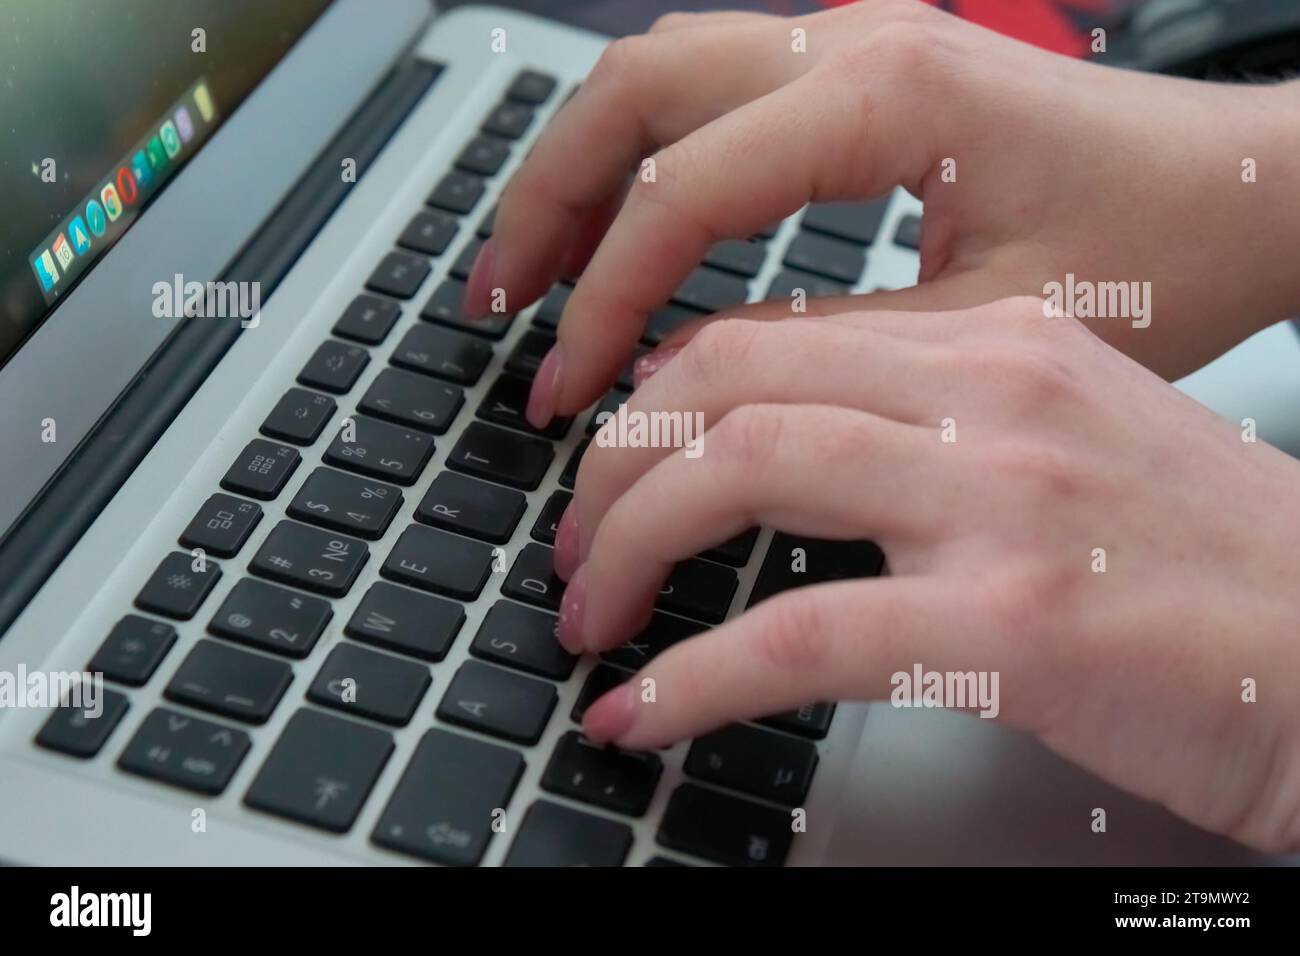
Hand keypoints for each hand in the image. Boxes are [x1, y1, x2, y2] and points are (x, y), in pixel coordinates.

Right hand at [477, 0, 1299, 425]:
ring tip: (529, 269)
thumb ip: (816, 350)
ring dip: (580, 169)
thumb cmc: (1160, 249)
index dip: (602, 302)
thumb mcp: (982, 333)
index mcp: (888, 96)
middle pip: (632, 91)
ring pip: (659, 77)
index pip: (680, 193)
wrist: (1247, 186)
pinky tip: (624, 230)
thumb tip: (679, 375)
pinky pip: (709, 92)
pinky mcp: (861, 72)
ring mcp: (854, 43)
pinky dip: (642, 161)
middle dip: (544, 202)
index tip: (566, 393)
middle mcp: (856, 40)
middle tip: (495, 306)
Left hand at [557, 298, 1299, 853]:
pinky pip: (800, 634)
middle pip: (733, 380)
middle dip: (617, 466)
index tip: (614, 467)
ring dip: (631, 546)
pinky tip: (642, 713)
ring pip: (746, 470)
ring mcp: (1003, 500)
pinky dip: (696, 677)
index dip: (659, 402)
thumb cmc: (1209, 566)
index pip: (771, 336)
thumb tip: (780, 446)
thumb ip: (927, 430)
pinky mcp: (1014, 622)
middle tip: (575, 545)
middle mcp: (993, 393)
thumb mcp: (1059, 450)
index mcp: (998, 347)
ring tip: (588, 615)